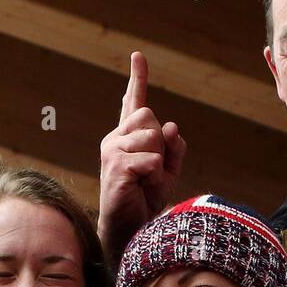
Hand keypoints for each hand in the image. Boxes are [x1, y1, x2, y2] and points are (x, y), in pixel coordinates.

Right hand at [97, 51, 186, 257]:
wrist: (129, 230)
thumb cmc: (145, 200)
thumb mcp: (168, 171)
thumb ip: (174, 148)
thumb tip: (171, 126)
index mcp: (127, 137)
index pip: (134, 103)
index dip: (137, 79)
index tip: (138, 56)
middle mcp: (116, 138)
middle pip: (151, 118)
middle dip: (161, 145)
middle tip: (151, 172)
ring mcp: (112, 150)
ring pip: (153, 138)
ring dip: (159, 164)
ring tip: (145, 183)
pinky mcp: (116, 166)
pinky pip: (151, 160)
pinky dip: (155, 177)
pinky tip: (141, 188)